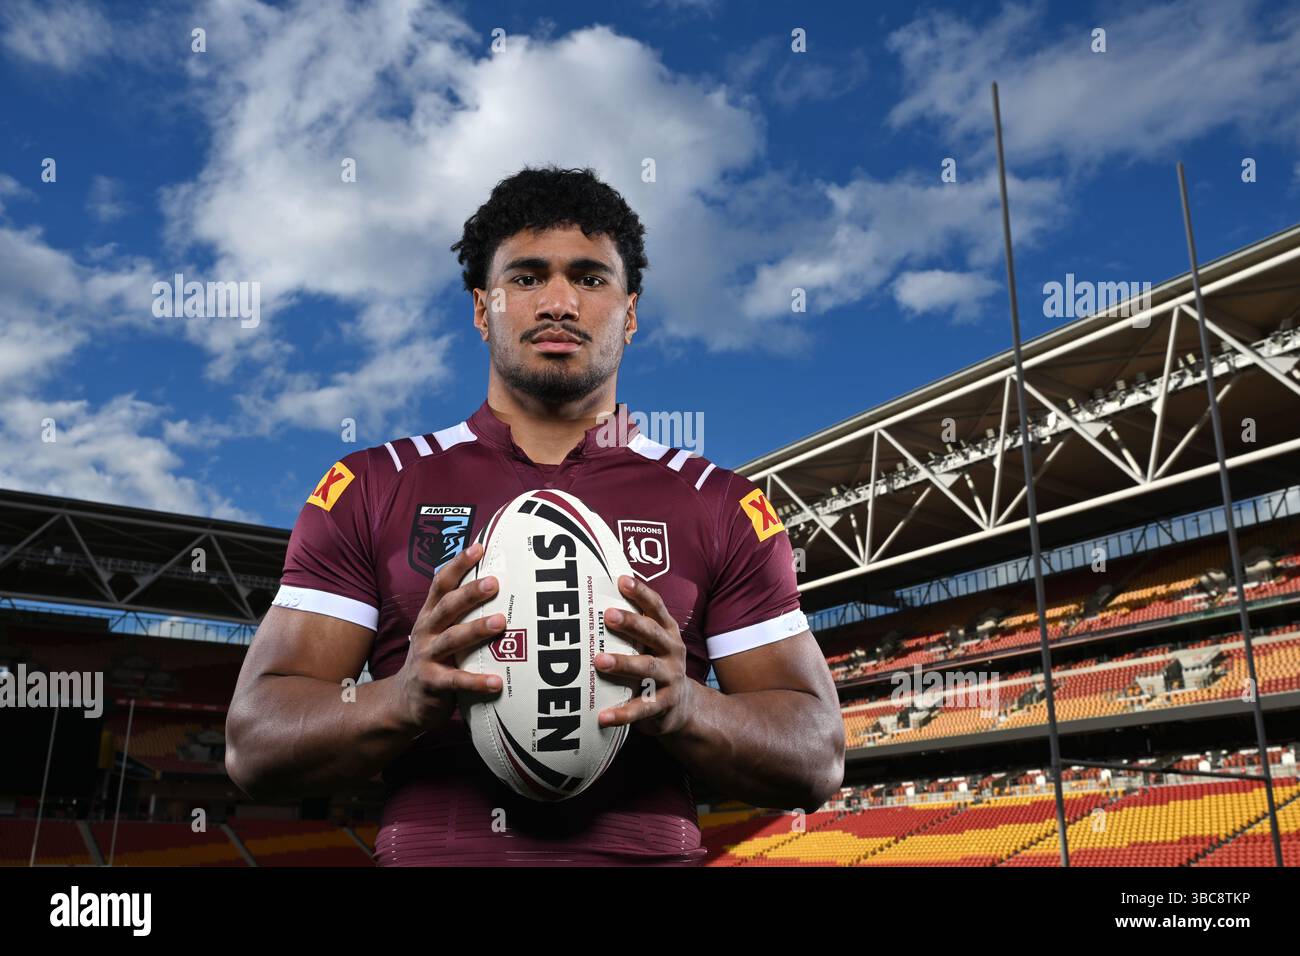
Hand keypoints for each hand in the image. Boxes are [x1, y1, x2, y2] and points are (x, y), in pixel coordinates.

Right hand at [388, 540, 505, 735]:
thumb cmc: (435, 658)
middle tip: (494, 582)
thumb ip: (461, 612)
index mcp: (430, 614)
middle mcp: (426, 631)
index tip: (479, 547)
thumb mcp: (441, 631)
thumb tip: (498, 584)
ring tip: (500, 623)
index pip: (441, 583)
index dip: (458, 564)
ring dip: (476, 630)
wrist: (404, 700)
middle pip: (448, 606)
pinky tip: (497, 682)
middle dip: (470, 592)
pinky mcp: (432, 683)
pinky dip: (476, 681)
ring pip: (452, 639)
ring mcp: (427, 656)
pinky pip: (456, 680)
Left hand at [595, 575, 693, 736]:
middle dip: (631, 623)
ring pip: (647, 669)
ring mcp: (671, 678)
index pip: (656, 607)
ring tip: (598, 661)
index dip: (641, 593)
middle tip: (608, 615)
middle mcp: (672, 651)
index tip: (622, 580)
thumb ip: (633, 625)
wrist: (683, 706)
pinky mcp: (664, 704)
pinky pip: (643, 709)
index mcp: (667, 631)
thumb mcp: (651, 643)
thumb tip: (597, 598)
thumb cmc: (655, 665)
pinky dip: (622, 713)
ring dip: (623, 664)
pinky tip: (602, 716)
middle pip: (652, 633)